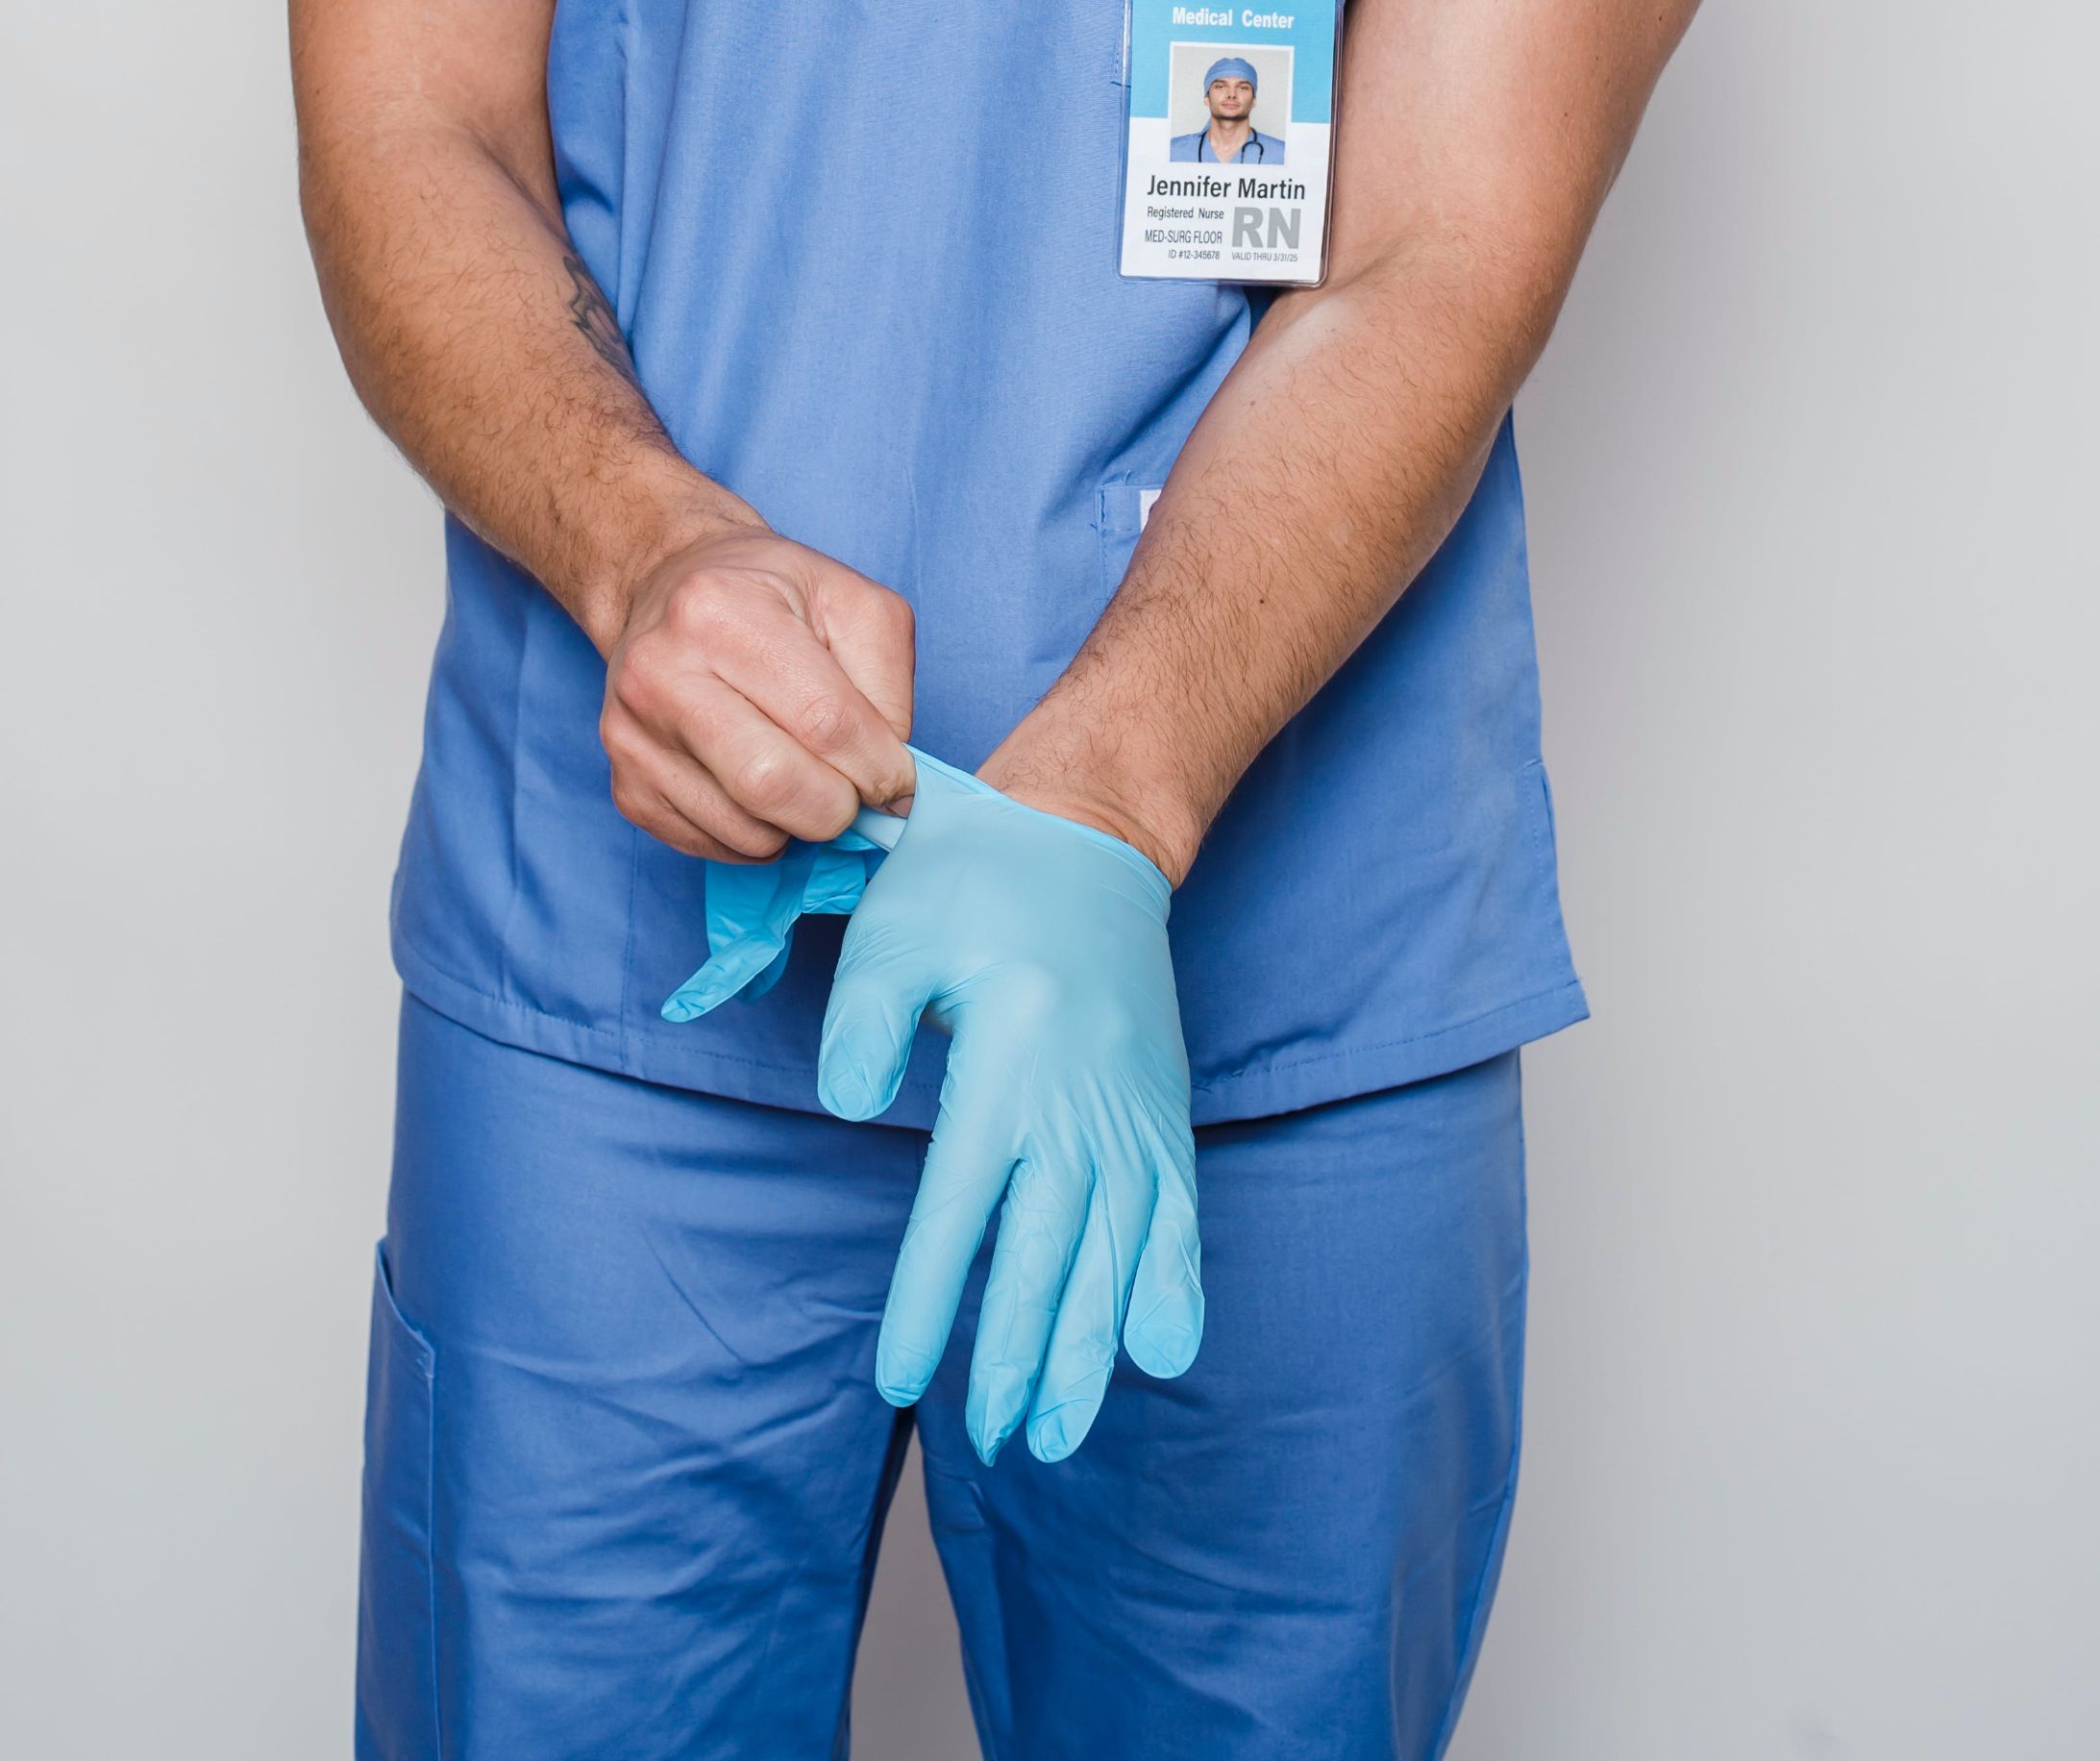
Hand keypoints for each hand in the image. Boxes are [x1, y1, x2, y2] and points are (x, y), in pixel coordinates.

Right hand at [601, 527, 915, 860]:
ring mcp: (634, 735)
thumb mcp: (851, 602)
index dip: (878, 767)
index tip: (894, 778)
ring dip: (797, 825)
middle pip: (775, 786)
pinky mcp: (627, 785)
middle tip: (849, 788)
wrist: (665, 586)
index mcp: (722, 611)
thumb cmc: (770, 596)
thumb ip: (888, 686)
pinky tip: (756, 790)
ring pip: (747, 832)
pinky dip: (756, 837)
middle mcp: (661, 672)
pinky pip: (714, 848)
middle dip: (837, 807)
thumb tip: (891, 785)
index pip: (825, 722)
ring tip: (799, 777)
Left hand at [816, 751, 1204, 1463]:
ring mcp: (1133, 1109)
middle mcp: (1081, 1101)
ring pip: (1119, 1250)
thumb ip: (861, 1023)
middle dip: (1023, 1357)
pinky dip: (1175, 1285)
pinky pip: (1178, 1212)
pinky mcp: (1163, 1107)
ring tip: (1066, 1431)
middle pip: (1051, 1254)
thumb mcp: (891, 931)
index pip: (962, 1212)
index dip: (933, 1304)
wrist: (1088, 839)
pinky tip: (1166, 1351)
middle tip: (996, 1441)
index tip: (903, 1381)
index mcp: (1008, 1064)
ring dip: (1094, 1346)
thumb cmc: (972, 880)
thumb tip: (847, 1110)